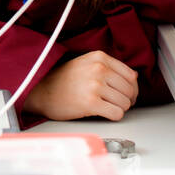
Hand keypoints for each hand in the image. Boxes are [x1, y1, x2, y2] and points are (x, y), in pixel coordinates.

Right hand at [22, 50, 138, 121]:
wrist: (42, 91)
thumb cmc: (63, 80)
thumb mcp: (86, 63)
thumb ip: (108, 67)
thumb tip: (132, 79)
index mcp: (99, 57)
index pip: (131, 75)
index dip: (132, 88)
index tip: (128, 94)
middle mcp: (99, 69)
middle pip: (130, 90)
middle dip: (127, 100)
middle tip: (118, 103)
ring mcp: (95, 86)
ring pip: (125, 103)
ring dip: (119, 108)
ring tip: (107, 107)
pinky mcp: (91, 103)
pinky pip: (117, 114)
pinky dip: (114, 116)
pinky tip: (104, 113)